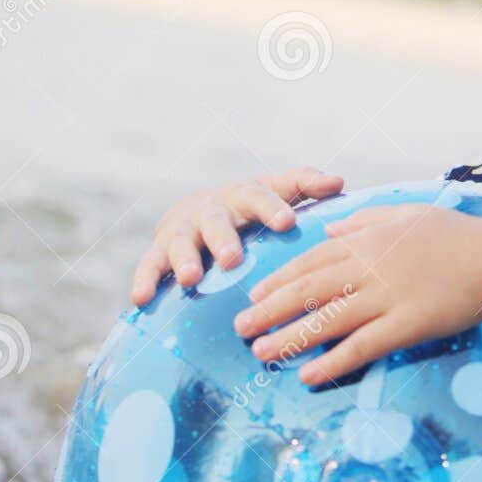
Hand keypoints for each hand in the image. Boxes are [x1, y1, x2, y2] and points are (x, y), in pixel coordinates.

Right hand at [130, 166, 343, 305]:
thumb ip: (306, 185)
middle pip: (216, 219)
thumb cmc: (254, 205)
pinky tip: (141, 299)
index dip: (272, 207)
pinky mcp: (160, 249)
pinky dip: (145, 280)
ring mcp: (183, 229)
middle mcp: (212, 209)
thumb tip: (340, 182)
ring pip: (181, 241)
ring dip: (184, 259)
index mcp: (245, 195)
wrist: (200, 208)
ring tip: (191, 278)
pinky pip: (149, 264)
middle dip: (224, 239)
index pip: (261, 195)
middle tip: (233, 259)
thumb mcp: (279, 190)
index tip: (287, 223)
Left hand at [232, 205, 481, 385]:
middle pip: (308, 290)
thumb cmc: (453, 235)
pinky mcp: (405, 327)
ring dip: (289, 339)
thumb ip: (363, 221)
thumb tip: (330, 231)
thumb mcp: (404, 214)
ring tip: (261, 354)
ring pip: (326, 320)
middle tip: (240, 328)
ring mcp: (385, 298)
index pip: (311, 260)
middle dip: (270, 310)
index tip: (254, 294)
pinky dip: (331, 362)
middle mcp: (368, 268)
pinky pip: (360, 347)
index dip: (279, 279)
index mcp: (366, 240)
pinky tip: (308, 375)